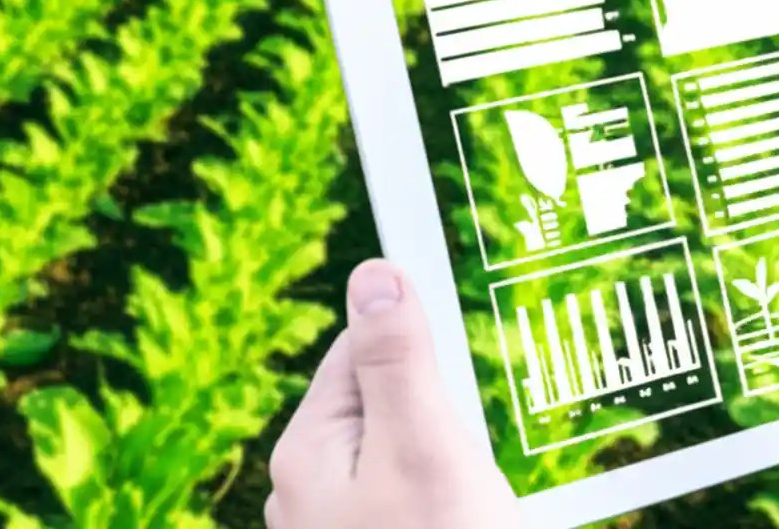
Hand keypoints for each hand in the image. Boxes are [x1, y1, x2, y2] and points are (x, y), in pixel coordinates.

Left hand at [265, 260, 520, 528]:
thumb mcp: (422, 449)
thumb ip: (397, 362)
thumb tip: (373, 275)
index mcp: (309, 450)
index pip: (363, 351)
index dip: (418, 353)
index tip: (462, 371)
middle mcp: (309, 486)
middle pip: (388, 406)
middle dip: (440, 422)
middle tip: (465, 470)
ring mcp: (337, 522)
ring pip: (404, 456)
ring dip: (447, 468)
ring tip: (470, 506)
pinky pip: (409, 498)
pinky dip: (441, 500)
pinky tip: (462, 520)